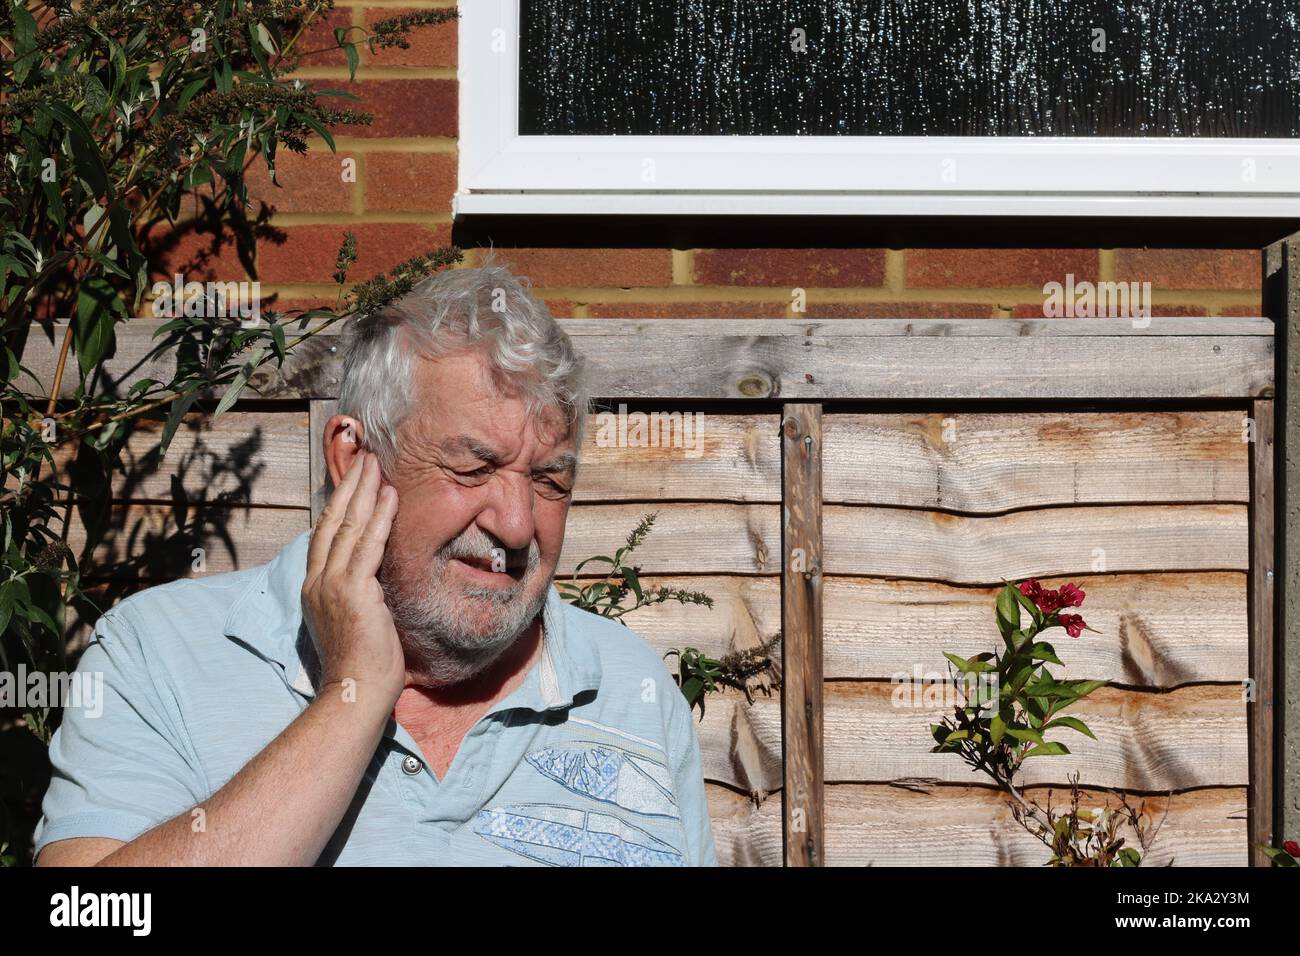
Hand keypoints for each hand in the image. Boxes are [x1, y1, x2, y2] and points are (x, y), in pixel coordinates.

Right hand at [301, 452, 403, 708]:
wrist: (356, 693)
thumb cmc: (362, 664)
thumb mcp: (354, 619)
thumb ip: (359, 591)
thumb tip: (376, 573)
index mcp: (314, 587)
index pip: (324, 534)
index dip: (337, 503)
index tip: (353, 479)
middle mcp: (318, 581)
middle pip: (332, 521)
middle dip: (349, 486)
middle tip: (364, 456)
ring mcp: (333, 585)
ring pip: (348, 526)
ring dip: (365, 492)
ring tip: (377, 464)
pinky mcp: (354, 591)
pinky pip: (369, 545)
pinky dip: (380, 517)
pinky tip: (391, 496)